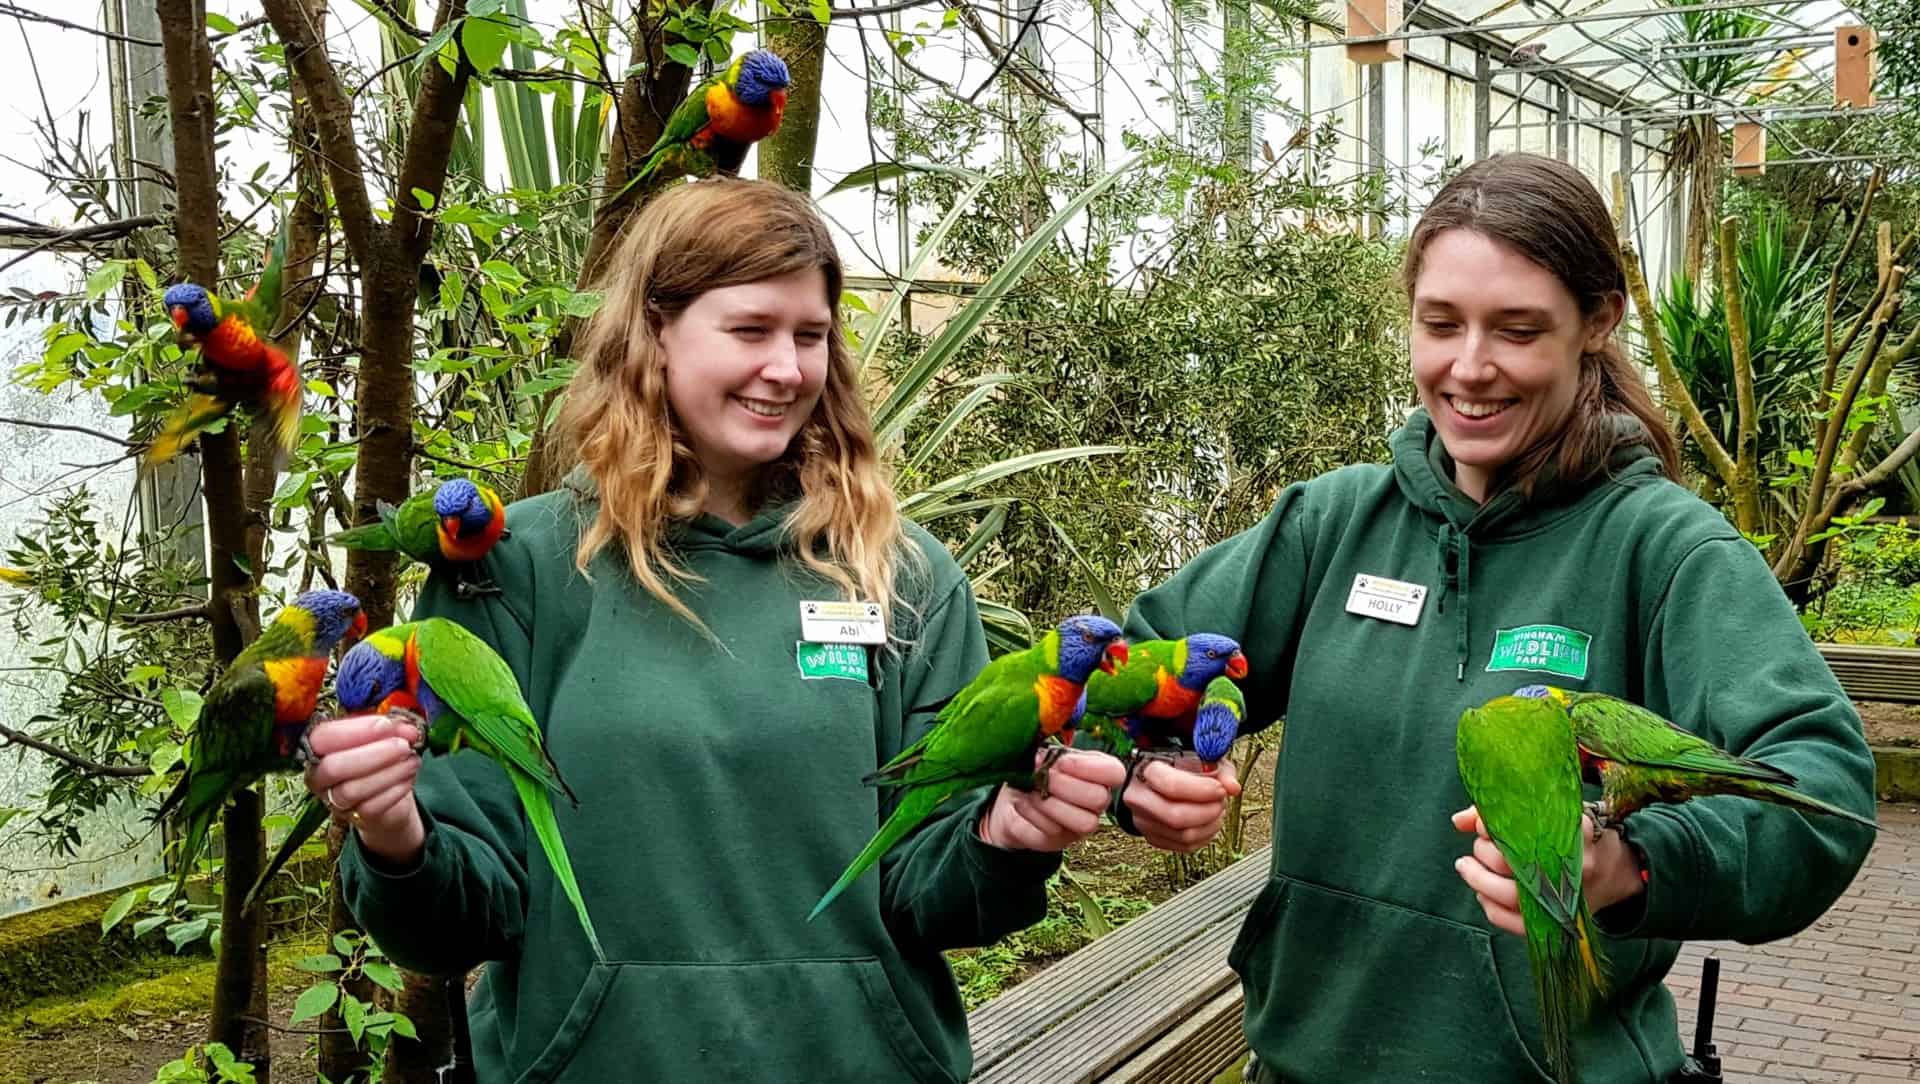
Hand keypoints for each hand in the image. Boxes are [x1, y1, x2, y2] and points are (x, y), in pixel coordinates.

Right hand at [304, 715, 425, 866]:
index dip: (355, 730)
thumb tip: (407, 730)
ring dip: (389, 772)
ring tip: (412, 761)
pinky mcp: (355, 818)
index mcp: (317, 749)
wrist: (388, 794)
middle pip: (334, 767)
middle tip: (404, 745)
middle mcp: (319, 777)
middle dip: (374, 752)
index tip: (386, 724)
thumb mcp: (380, 736)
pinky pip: (371, 807)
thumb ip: (390, 730)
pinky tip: (409, 779)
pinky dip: (395, 790)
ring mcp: (334, 801)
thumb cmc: (378, 757)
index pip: (322, 737)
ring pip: (352, 790)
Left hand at [979, 749, 1126, 851]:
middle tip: (1043, 776)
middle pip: (1100, 799)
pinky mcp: (1061, 840)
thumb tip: (1046, 759)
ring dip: (1051, 804)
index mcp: (1098, 774)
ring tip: (1032, 792)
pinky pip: (1054, 833)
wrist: (1013, 796)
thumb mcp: (1045, 756)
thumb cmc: (1035, 771)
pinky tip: (1022, 804)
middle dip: (1065, 785)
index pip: (1115, 773)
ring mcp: (1081, 824)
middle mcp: (1097, 801)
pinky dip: (1033, 815)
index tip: (1061, 761)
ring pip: (1085, 822)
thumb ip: (1053, 755)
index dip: (1090, 768)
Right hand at [1123, 756, 1241, 852]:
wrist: (1157, 781)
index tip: (1220, 789)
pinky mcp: (1154, 838)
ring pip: (1183, 835)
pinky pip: (1185, 846)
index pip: (1171, 786)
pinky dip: (1205, 836)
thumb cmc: (1179, 768)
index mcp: (1147, 771)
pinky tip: (1209, 822)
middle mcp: (1140, 798)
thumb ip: (1219, 769)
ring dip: (1210, 824)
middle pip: (1176, 816)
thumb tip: (1232, 787)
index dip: (1202, 790)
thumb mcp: (1200, 759)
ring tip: (1217, 810)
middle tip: (1221, 802)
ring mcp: (1144, 821)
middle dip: (1208, 811)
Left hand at [1451, 806, 1644, 937]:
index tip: (1483, 824)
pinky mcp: (1557, 923)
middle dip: (1483, 852)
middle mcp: (1574, 866)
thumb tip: (1460, 821)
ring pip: (1510, 896)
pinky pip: (1514, 923)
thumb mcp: (1550, 813)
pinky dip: (1490, 908)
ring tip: (1465, 865)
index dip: (1492, 827)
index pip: (1523, 828)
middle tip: (1478, 845)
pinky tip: (1481, 893)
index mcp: (1576, 832)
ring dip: (1477, 880)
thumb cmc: (1574, 836)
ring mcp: (1567, 898)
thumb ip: (1504, 813)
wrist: (1617, 870)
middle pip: (1511, 862)